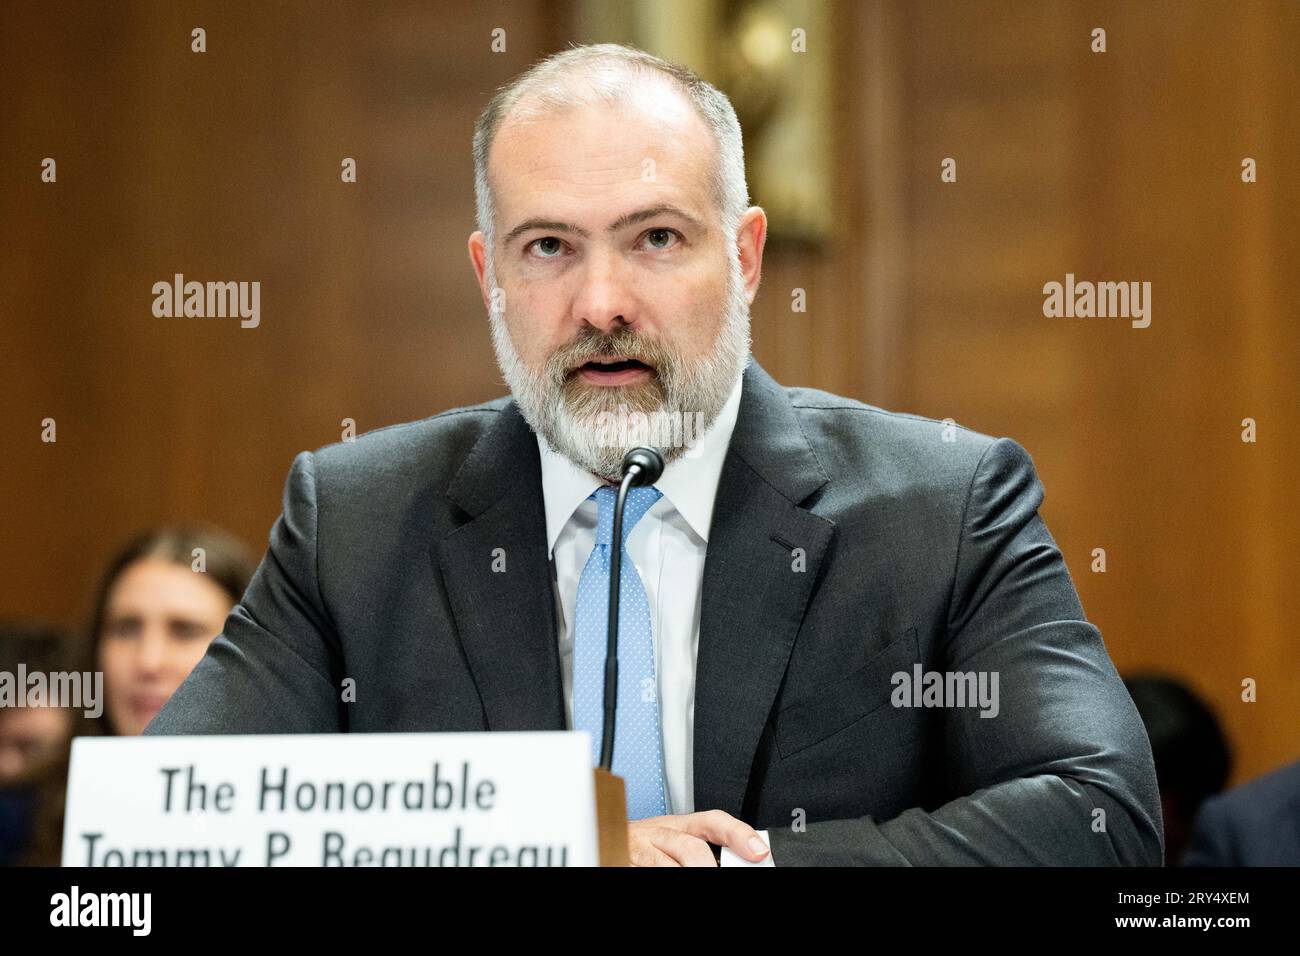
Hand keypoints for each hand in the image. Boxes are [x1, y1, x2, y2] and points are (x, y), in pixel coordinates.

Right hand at [627, 809, 770, 865]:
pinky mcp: (621, 860)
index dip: (738, 834)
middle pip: (692, 848)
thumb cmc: (643, 847)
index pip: (713, 820)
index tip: (758, 851)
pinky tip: (663, 875)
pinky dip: (656, 876)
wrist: (601, 837)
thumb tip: (744, 854)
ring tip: (695, 875)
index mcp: (678, 824)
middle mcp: (659, 832)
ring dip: (685, 873)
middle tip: (717, 877)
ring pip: (666, 864)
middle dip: (707, 869)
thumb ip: (701, 847)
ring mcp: (639, 849)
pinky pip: (645, 873)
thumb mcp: (674, 841)